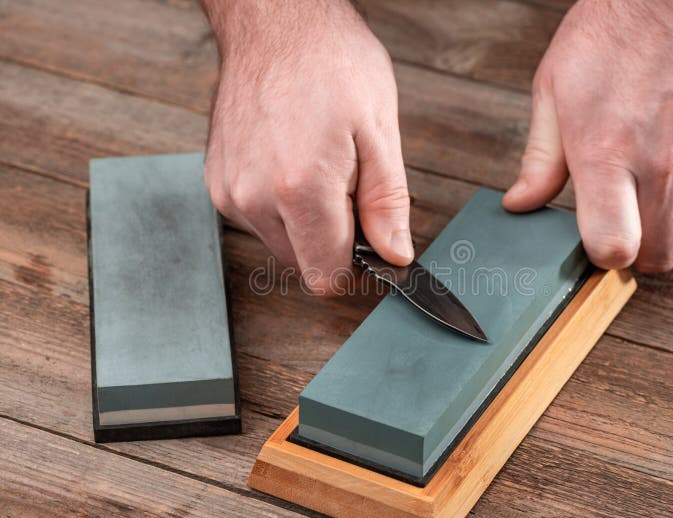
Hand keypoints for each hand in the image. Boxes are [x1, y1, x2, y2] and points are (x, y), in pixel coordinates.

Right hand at [201, 0, 412, 294]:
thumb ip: (387, 204)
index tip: (371, 243)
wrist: (275, 23)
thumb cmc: (330, 63)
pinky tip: (292, 163)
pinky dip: (281, 206)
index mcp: (299, 190)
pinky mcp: (217, 183)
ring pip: (280, 244)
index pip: (327, 276)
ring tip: (318, 166)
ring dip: (306, 224)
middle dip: (333, 241)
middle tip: (348, 186)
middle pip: (303, 264)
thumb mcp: (379, 132)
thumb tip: (395, 255)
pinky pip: (258, 220)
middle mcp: (254, 199)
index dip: (357, 268)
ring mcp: (229, 191)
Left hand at [503, 0, 672, 271]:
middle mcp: (663, 163)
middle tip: (631, 218)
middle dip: (641, 248)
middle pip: (659, 256)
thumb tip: (519, 206)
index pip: (614, 248)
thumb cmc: (606, 41)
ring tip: (665, 198)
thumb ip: (539, 161)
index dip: (604, 254)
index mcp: (605, 154)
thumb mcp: (553, 94)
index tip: (601, 236)